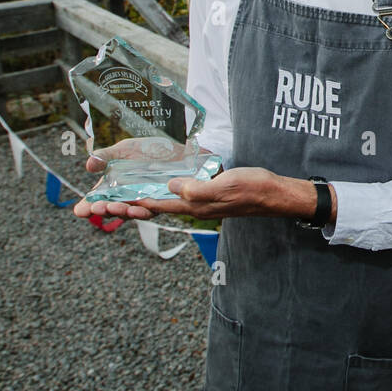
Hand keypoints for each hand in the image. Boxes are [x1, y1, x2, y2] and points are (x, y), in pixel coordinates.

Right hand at [73, 137, 183, 220]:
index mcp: (113, 186)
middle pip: (111, 210)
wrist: (179, 148)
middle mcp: (126, 197)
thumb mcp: (124, 149)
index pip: (96, 200)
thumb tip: (89, 165)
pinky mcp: (160, 203)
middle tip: (98, 207)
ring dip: (121, 213)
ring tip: (116, 208)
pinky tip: (136, 209)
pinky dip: (142, 212)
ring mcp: (143, 201)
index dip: (86, 207)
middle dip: (103, 210)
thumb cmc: (148, 150)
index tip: (80, 211)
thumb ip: (106, 156)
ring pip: (129, 213)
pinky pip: (151, 211)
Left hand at [129, 167, 282, 219]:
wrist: (275, 195)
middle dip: (138, 205)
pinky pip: (184, 195)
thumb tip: (170, 186)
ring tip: (133, 192)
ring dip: (151, 198)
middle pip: (161, 207)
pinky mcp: (212, 197)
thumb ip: (196, 189)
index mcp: (196, 206)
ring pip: (171, 201)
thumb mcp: (224, 186)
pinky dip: (170, 190)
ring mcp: (205, 203)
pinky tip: (168, 182)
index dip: (137, 202)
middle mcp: (197, 207)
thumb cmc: (253, 188)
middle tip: (115, 200)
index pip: (159, 205)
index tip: (116, 199)